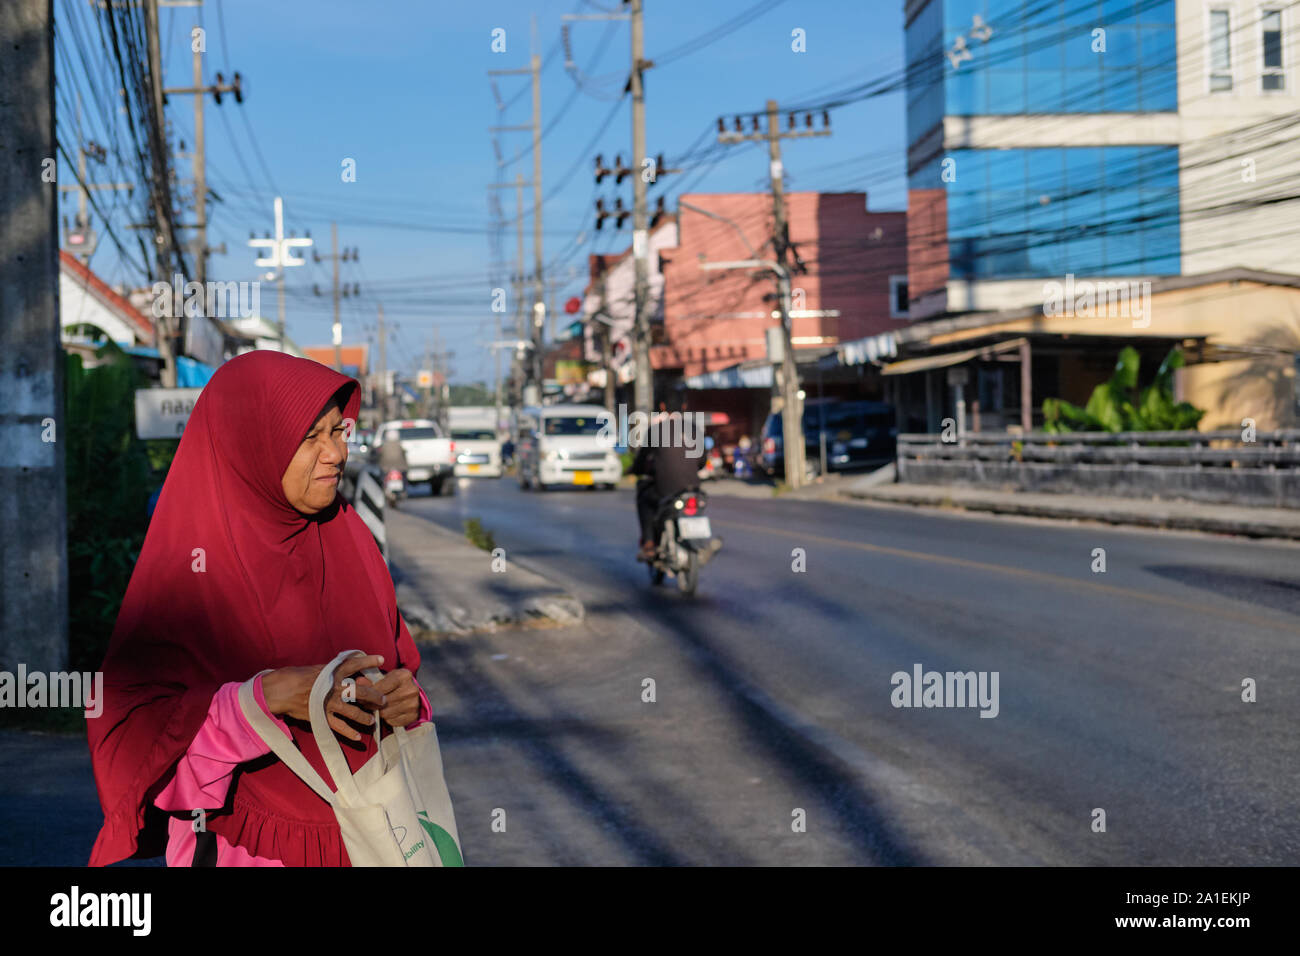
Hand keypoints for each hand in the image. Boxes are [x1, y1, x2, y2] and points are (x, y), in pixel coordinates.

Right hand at [262, 654, 387, 741]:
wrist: (279, 691)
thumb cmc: (297, 676)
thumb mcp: (318, 669)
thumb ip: (336, 672)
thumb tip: (357, 677)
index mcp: (332, 672)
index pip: (355, 664)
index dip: (369, 661)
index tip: (382, 660)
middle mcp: (335, 688)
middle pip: (361, 692)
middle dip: (375, 697)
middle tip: (384, 701)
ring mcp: (329, 703)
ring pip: (354, 712)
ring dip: (365, 717)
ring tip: (372, 721)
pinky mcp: (322, 716)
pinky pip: (339, 727)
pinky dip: (350, 733)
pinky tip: (358, 737)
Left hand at [366, 667, 420, 728]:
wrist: (411, 691)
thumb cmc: (394, 683)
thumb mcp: (384, 677)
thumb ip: (370, 680)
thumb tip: (358, 682)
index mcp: (404, 676)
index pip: (382, 687)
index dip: (369, 692)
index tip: (362, 695)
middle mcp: (411, 690)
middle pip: (383, 702)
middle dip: (371, 704)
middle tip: (365, 703)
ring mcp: (413, 704)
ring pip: (386, 713)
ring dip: (379, 712)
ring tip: (376, 708)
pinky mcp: (413, 716)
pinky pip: (392, 721)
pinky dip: (387, 718)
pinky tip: (387, 712)